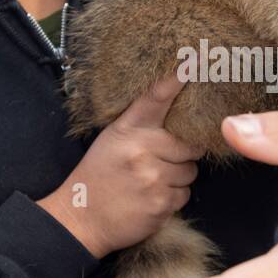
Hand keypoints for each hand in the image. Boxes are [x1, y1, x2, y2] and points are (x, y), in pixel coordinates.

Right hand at [38, 72, 199, 258]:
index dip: (177, 78)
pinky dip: (172, 199)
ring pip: (190, 172)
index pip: (156, 97)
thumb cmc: (99, 176)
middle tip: (156, 163)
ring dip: (176, 178)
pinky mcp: (161, 203)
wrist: (80, 218)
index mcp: (128, 129)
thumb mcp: (112, 140)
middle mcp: (142, 149)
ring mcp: (153, 177)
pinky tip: (150, 199)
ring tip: (149, 183)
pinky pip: (184, 195)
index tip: (196, 59)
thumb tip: (179, 117)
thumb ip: (141, 127)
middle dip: (180, 155)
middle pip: (189, 145)